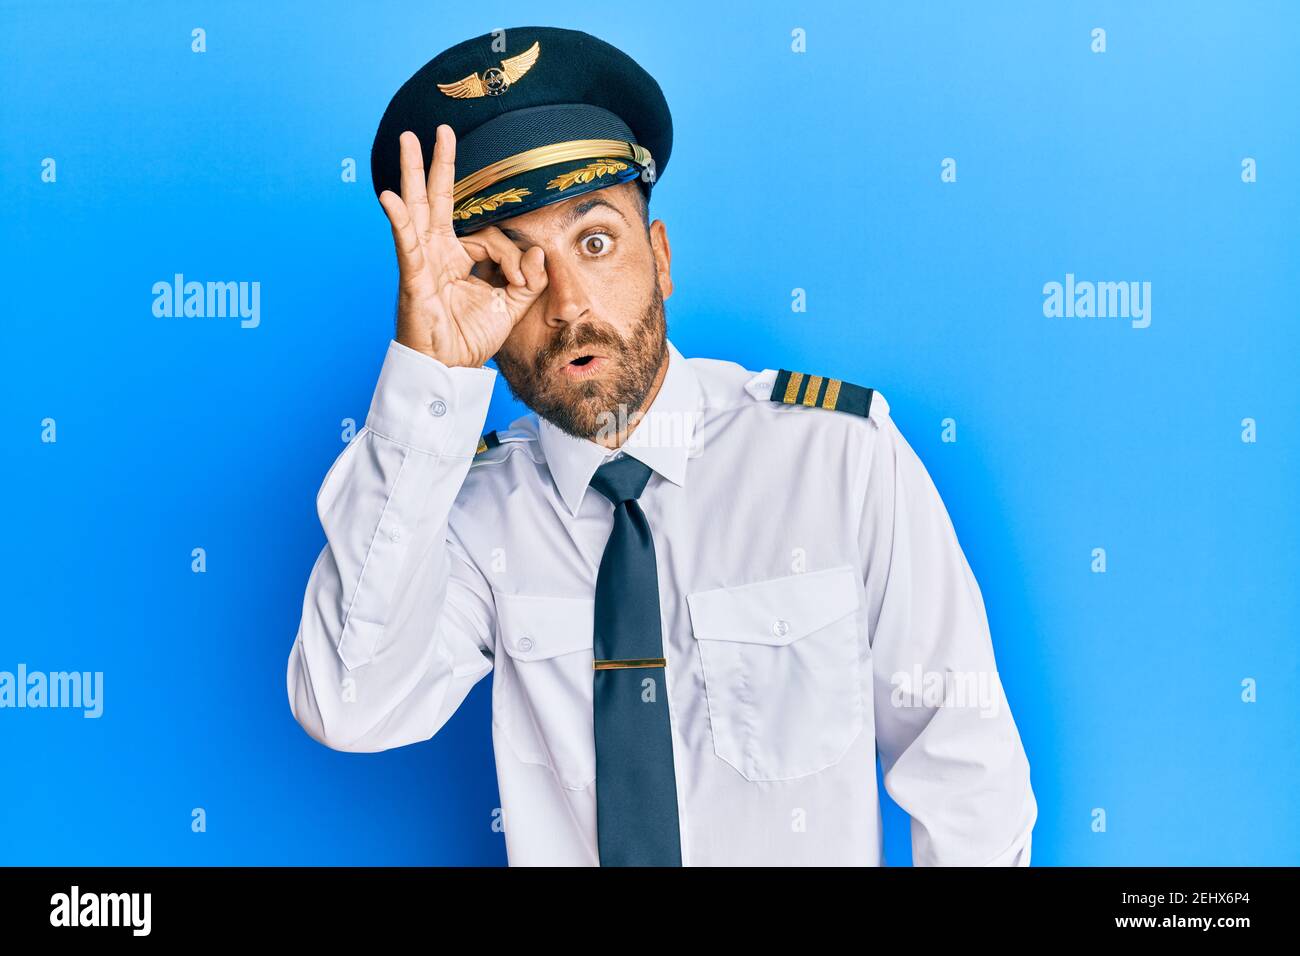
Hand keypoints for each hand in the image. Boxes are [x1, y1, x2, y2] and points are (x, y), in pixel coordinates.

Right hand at [378, 124, 546, 367]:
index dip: (511, 253)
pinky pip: (406, 246)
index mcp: (457, 259)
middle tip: (436, 131)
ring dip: (412, 173)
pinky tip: (390, 197)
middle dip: (436, 165)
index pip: (488, 236)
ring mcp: (422, 263)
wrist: (449, 369)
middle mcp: (436, 254)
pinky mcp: (413, 279)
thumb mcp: (510, 307)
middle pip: (436, 201)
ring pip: (417, 210)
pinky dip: (399, 221)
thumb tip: (541, 254)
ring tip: (408, 141)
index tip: (523, 278)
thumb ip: (530, 281)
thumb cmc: (470, 339)